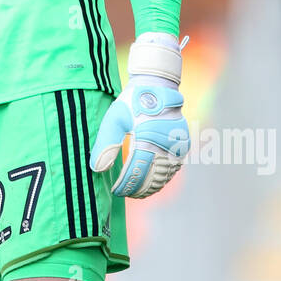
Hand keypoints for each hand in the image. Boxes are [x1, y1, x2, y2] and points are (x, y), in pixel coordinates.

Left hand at [90, 33, 190, 197]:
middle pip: (152, 177)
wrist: (156, 86)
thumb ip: (106, 144)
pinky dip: (162, 178)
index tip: (116, 191)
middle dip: (138, 189)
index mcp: (148, 137)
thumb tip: (97, 169)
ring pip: (165, 175)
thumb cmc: (131, 102)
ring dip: (151, 187)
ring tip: (136, 193)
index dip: (126, 185)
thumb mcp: (114, 119)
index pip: (137, 171)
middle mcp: (166, 144)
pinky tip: (151, 183)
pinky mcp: (183, 144)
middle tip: (125, 194)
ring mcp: (177, 145)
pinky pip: (173, 167)